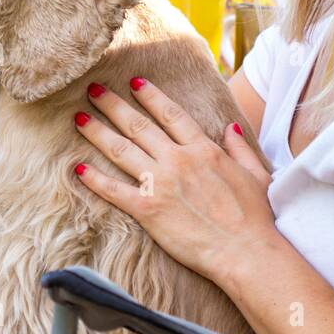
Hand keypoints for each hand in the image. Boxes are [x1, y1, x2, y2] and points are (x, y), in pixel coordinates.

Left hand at [72, 77, 276, 282]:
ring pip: (121, 150)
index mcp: (203, 149)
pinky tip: (78, 168)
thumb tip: (231, 127)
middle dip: (113, 105)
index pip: (171, 114)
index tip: (134, 82)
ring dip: (97, 132)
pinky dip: (95, 179)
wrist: (245, 251)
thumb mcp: (255, 173)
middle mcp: (178, 160)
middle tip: (93, 90)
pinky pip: (115, 190)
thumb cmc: (256, 217)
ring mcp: (161, 184)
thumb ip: (239, 147)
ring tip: (78, 118)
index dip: (150, 96)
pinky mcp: (148, 210)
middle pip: (138, 125)